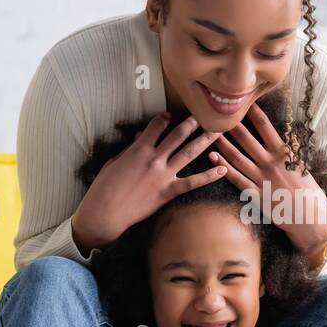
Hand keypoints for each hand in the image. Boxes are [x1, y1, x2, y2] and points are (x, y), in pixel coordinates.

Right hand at [71, 113, 227, 252]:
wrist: (105, 212)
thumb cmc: (105, 186)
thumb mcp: (115, 161)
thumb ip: (130, 148)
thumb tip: (139, 137)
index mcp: (138, 149)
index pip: (156, 126)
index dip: (164, 118)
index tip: (171, 114)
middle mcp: (154, 158)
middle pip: (177, 135)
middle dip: (191, 123)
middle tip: (203, 115)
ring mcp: (163, 175)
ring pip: (189, 153)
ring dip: (204, 140)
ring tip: (216, 131)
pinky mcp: (168, 192)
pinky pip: (192, 182)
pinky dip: (208, 176)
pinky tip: (222, 169)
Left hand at [207, 101, 326, 256]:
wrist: (312, 219)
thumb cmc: (310, 192)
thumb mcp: (303, 167)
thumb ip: (288, 153)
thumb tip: (280, 138)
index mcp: (285, 154)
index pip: (266, 127)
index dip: (253, 113)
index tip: (244, 102)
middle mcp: (271, 164)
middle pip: (247, 140)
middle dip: (231, 125)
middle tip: (218, 113)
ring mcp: (262, 180)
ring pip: (237, 157)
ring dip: (222, 144)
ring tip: (209, 132)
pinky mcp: (256, 195)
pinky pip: (236, 179)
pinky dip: (223, 168)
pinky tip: (212, 158)